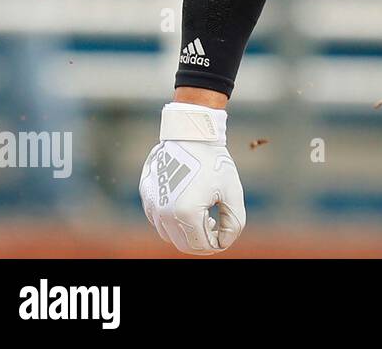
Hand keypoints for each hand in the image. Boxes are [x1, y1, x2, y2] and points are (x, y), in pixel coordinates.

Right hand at [139, 102, 245, 254]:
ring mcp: (152, 205)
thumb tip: (224, 241)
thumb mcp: (233, 191)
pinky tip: (189, 206)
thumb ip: (234, 221)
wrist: (191, 135)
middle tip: (216, 226)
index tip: (227, 232)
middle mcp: (164, 213)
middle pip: (184, 244)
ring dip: (187, 232)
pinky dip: (174, 221)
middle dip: (203, 241)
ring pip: (169, 235)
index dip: (218, 243)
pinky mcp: (147, 197)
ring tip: (205, 216)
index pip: (201, 245)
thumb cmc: (214, 162)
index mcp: (186, 213)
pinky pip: (159, 220)